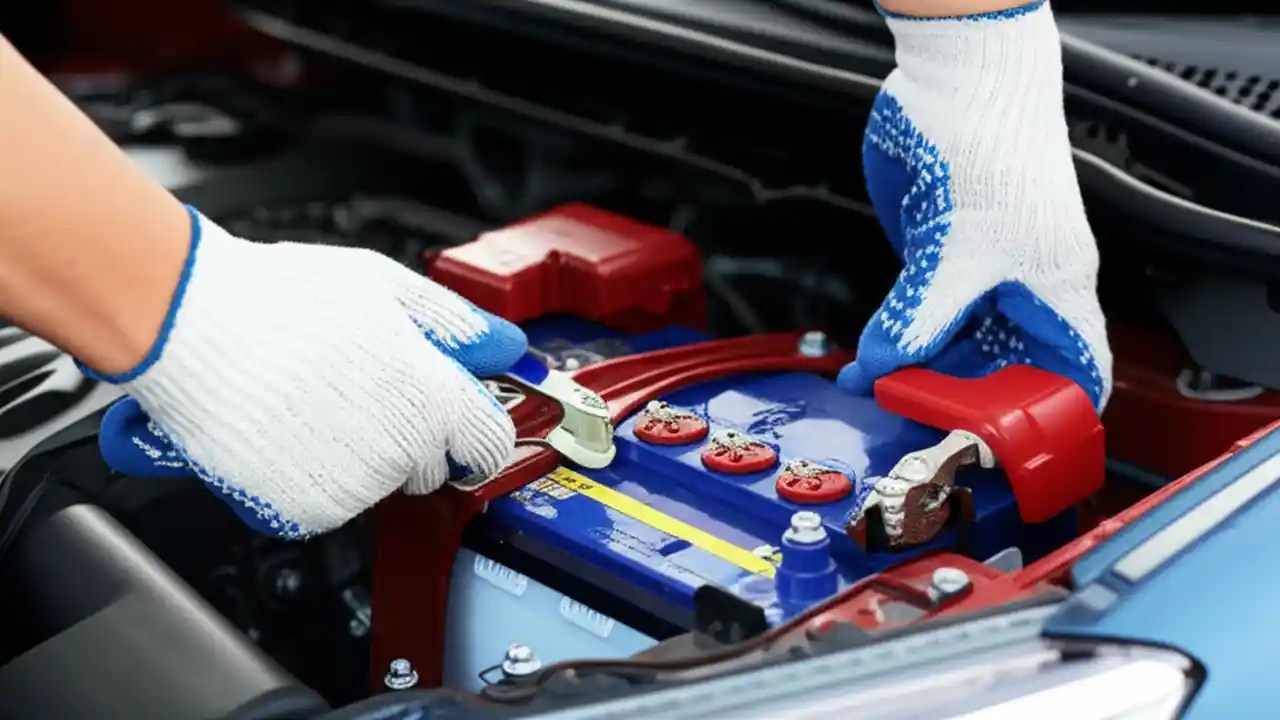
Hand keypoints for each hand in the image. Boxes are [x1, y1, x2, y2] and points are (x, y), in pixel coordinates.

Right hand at [85, 207, 526, 538]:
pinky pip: (323, 505)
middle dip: (408, 436)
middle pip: (429, 467)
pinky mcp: (296, 514)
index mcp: (430, 400)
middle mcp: (396, 454)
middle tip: (358, 389)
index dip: (475, 429)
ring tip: (309, 401)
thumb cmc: (279, 299)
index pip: (490, 444)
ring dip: (354, 455)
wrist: (184, 325)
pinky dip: (307, 478)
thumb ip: (456, 326)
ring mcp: (345, 489)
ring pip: (374, 486)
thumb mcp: (385, 287)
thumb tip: (507, 348)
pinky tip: (283, 429)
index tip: (459, 424)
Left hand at [837, 1, 1110, 410]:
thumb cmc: (993, 148)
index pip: (1075, 374)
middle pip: (997, 369)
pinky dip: (893, 340)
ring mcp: (975, 273)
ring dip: (913, 372)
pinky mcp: (934, 256)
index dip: (1056, 418)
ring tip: (872, 393)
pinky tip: (867, 359)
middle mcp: (1019, 289)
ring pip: (949, 344)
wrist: (955, 80)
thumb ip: (920, 317)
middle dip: (957, 401)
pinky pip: (915, 314)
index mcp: (1054, 292)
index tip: (1018, 454)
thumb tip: (884, 367)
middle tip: (911, 426)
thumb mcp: (958, 252)